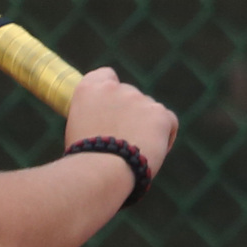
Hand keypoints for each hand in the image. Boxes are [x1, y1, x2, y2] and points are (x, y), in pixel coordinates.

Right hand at [63, 68, 178, 176]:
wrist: (101, 171)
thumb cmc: (84, 160)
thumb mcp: (77, 130)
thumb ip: (93, 118)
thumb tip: (105, 126)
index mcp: (89, 89)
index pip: (106, 76)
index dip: (111, 94)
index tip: (111, 111)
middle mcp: (114, 88)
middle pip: (130, 96)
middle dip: (130, 114)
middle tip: (124, 141)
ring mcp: (138, 98)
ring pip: (149, 110)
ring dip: (146, 126)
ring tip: (136, 152)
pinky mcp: (159, 113)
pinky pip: (169, 121)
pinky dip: (165, 134)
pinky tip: (154, 152)